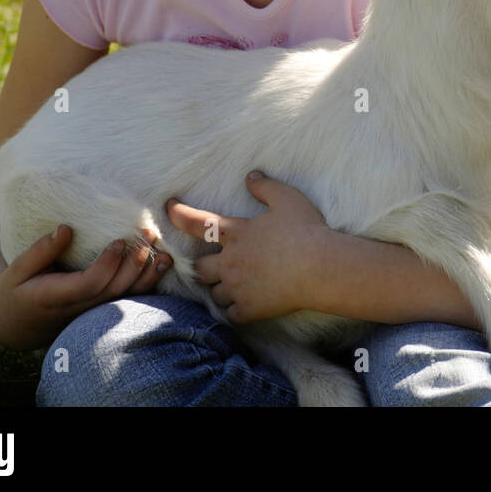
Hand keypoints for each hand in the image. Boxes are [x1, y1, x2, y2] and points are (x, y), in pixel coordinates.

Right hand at [0, 225, 169, 349]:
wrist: (17, 325)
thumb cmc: (16, 291)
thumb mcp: (17, 270)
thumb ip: (41, 251)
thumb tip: (66, 229)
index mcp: (55, 297)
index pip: (89, 284)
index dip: (107, 264)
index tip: (118, 241)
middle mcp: (78, 309)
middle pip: (114, 291)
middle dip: (135, 264)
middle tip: (148, 235)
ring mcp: (92, 314)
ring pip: (126, 298)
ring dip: (148, 275)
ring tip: (164, 251)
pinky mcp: (101, 312)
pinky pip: (128, 300)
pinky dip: (147, 284)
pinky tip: (162, 265)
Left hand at [165, 172, 329, 325]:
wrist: (321, 267)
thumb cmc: (307, 230)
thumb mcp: (288, 199)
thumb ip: (266, 187)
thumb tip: (251, 177)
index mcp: (237, 234)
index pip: (198, 223)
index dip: (179, 214)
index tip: (168, 208)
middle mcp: (231, 262)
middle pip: (200, 269)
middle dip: (203, 267)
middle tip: (214, 266)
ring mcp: (239, 288)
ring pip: (214, 293)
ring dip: (220, 289)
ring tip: (233, 286)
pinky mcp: (250, 309)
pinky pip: (230, 314)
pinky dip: (234, 310)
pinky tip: (243, 306)